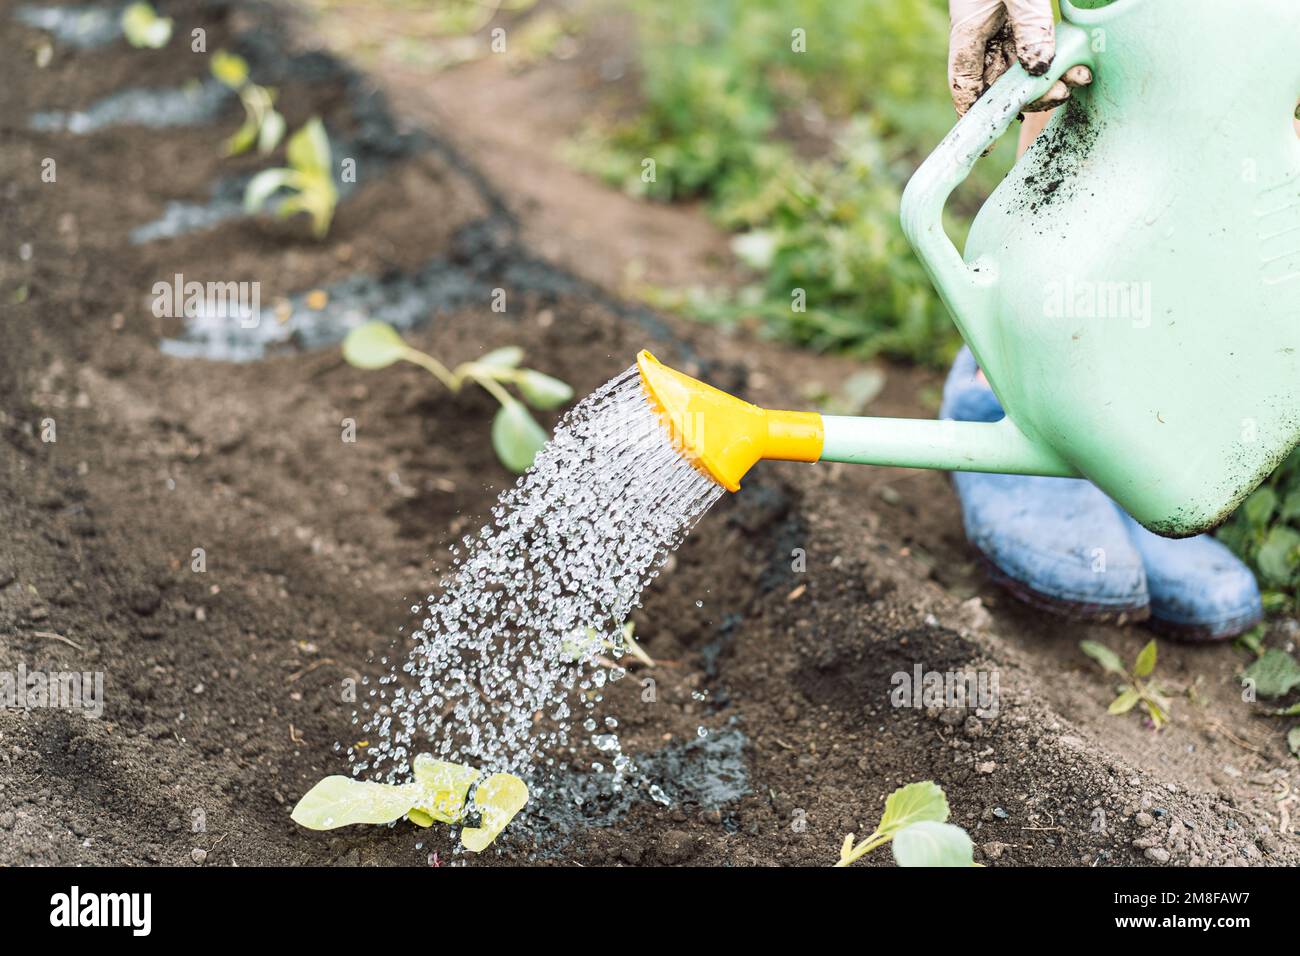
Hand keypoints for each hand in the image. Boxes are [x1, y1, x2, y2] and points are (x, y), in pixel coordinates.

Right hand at [948, 0, 1092, 115]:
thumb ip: (1028, 26)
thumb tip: (1039, 68)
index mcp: (969, 31)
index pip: (966, 84)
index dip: (976, 116)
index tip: (988, 144)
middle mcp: (986, 35)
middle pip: (1000, 82)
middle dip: (1029, 96)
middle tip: (1059, 94)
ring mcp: (1007, 27)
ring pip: (1025, 69)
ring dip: (1052, 79)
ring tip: (1079, 76)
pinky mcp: (1028, 15)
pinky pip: (1042, 48)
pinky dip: (1060, 59)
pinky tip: (1077, 63)